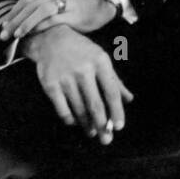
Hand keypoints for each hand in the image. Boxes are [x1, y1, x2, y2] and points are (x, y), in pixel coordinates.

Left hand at [0, 0, 113, 40]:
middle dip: (15, 19)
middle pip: (32, 3)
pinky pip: (52, 20)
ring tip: (16, 34)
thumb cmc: (75, 7)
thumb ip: (41, 3)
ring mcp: (69, 1)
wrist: (100, 10)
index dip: (14, 11)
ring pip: (40, 10)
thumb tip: (14, 19)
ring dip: (25, 23)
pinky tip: (31, 34)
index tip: (4, 24)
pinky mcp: (74, 14)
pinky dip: (39, 27)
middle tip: (4, 33)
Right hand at [24, 26, 132, 143]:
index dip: (116, 110)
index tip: (119, 127)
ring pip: (79, 108)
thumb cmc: (83, 51)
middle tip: (107, 139)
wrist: (52, 39)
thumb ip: (116, 81)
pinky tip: (75, 122)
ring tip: (92, 133)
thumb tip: (129, 100)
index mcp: (100, 62)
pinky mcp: (50, 85)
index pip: (111, 91)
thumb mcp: (102, 60)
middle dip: (102, 124)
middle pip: (95, 103)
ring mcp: (65, 78)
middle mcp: (84, 70)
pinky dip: (70, 118)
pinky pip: (62, 108)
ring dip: (86, 124)